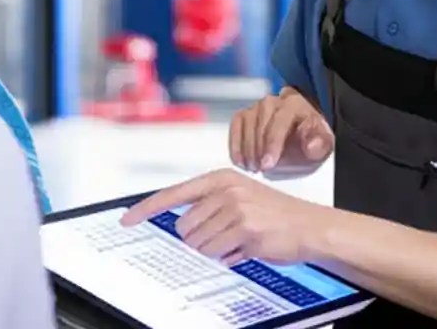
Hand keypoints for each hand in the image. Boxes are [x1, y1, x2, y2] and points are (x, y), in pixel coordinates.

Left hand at [120, 169, 329, 265]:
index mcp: (220, 179)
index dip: (146, 209)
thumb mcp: (241, 196)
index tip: (126, 220)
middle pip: (184, 227)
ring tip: (239, 240)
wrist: (310, 226)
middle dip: (199, 239)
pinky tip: (245, 248)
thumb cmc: (275, 214)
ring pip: (198, 244)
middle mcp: (225, 190)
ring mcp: (235, 209)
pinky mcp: (245, 230)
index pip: (173, 194)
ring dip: (215, 250)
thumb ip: (210, 205)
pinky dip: (227, 257)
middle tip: (225, 236)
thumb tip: (179, 226)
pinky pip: (217, 254)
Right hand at [230, 87, 333, 176]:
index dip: (272, 144)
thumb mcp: (322, 143)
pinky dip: (235, 143)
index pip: (280, 122)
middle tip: (258, 169)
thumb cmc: (310, 138)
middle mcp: (274, 101)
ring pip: (246, 124)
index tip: (267, 164)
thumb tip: (311, 146)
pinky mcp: (245, 114)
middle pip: (260, 123)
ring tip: (251, 167)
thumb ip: (318, 144)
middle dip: (257, 149)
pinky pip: (236, 125)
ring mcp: (257, 107)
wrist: (302, 131)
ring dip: (246, 148)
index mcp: (295, 105)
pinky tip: (239, 159)